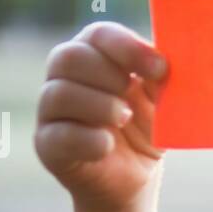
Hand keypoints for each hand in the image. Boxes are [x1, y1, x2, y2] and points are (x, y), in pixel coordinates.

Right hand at [35, 22, 168, 211]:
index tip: (159, 68)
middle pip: (68, 57)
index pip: (98, 35)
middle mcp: (64, 77)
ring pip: (58, 93)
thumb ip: (160, 79)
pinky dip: (88, 139)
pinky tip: (108, 145)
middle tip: (131, 93)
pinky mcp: (47, 145)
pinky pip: (58, 135)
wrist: (134, 176)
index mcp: (94, 55)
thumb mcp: (161, 101)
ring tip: (124, 119)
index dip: (127, 48)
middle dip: (107, 74)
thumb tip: (165, 64)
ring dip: (99, 105)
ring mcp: (51, 111)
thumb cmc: (145, 128)